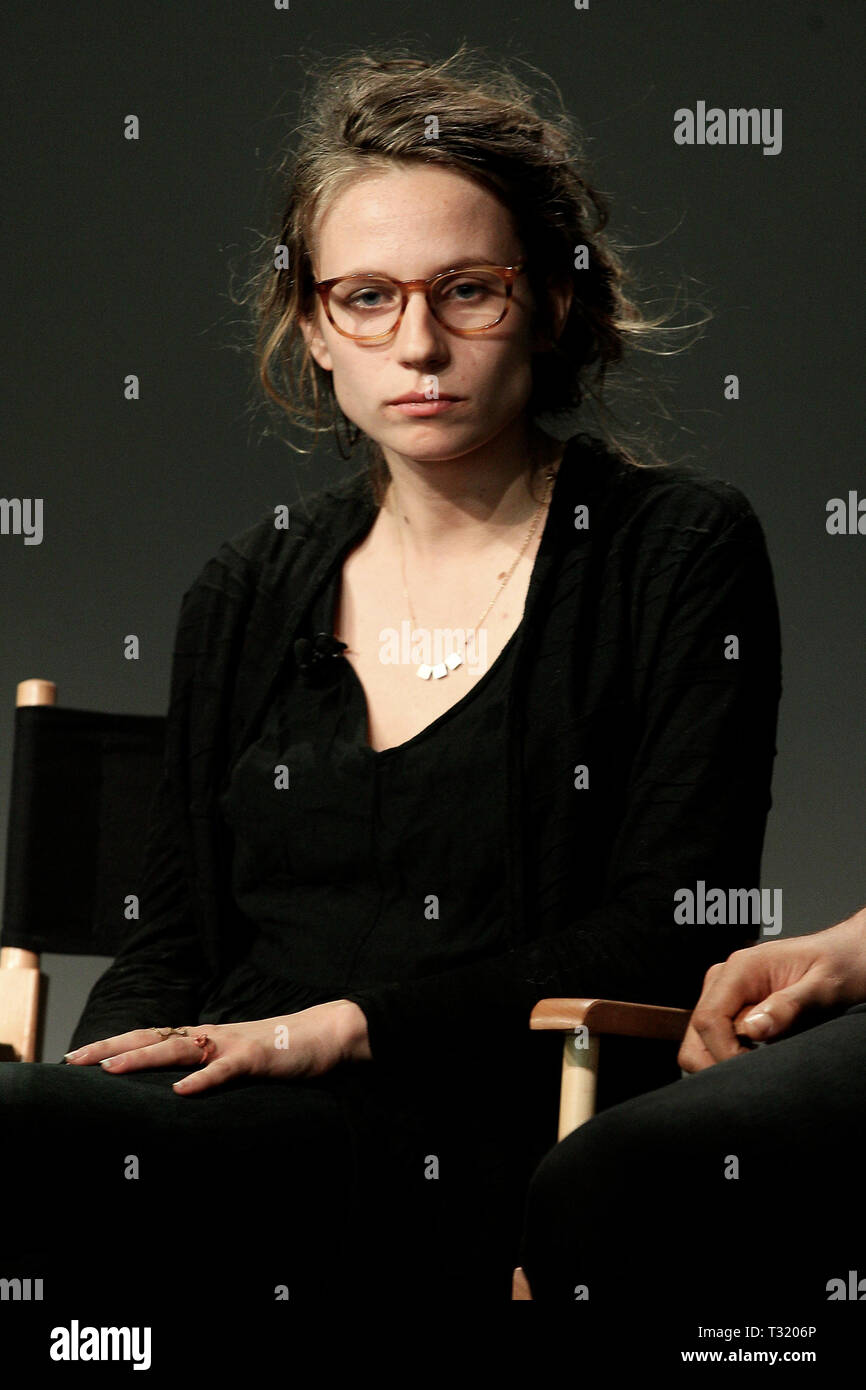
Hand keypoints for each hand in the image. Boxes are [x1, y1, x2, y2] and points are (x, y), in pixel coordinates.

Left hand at [63, 998, 371, 1094]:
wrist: (327, 1034)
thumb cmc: (282, 1051)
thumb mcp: (236, 1061)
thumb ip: (207, 1070)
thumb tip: (174, 1090)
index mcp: (204, 1038)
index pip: (150, 1037)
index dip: (113, 1045)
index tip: (76, 1057)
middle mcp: (211, 1036)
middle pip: (152, 1037)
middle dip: (111, 1049)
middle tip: (73, 1061)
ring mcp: (233, 1045)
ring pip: (180, 1049)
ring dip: (143, 1059)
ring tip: (110, 1071)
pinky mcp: (257, 1059)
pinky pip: (226, 1070)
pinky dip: (203, 1081)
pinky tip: (181, 1092)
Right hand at [678, 905, 865, 1072]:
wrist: (849, 956)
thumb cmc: (840, 965)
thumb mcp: (824, 987)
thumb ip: (788, 1006)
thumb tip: (751, 1030)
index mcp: (740, 968)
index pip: (708, 1020)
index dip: (725, 1053)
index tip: (755, 1069)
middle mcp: (724, 979)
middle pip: (696, 1033)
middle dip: (719, 1060)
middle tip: (759, 1071)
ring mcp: (726, 995)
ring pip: (701, 1041)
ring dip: (726, 1058)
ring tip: (766, 1060)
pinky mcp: (733, 1010)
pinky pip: (718, 1040)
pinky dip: (734, 1056)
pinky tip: (764, 1054)